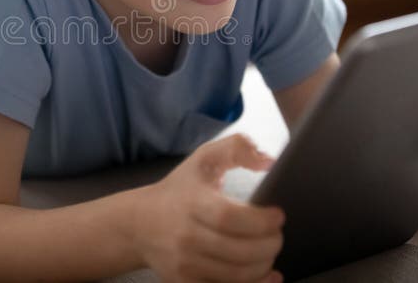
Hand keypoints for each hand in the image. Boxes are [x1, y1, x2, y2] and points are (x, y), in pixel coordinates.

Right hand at [133, 134, 284, 282]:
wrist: (138, 224)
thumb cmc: (178, 190)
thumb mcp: (203, 159)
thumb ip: (236, 148)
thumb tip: (268, 160)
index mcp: (191, 203)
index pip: (230, 218)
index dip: (261, 220)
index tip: (278, 215)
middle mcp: (186, 236)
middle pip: (240, 251)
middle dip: (270, 244)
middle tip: (278, 234)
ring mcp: (185, 264)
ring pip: (238, 275)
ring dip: (265, 264)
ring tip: (270, 250)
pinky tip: (267, 275)